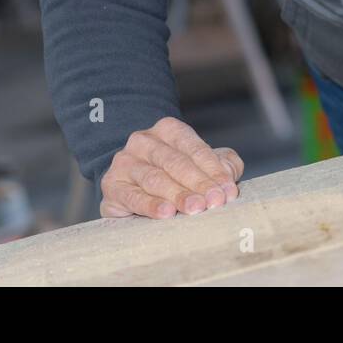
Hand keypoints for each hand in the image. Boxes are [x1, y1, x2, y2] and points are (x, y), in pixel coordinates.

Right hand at [100, 116, 244, 218]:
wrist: (130, 183)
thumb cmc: (175, 173)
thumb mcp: (202, 163)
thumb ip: (223, 164)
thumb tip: (229, 177)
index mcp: (169, 130)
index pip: (195, 148)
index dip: (213, 170)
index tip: (228, 191)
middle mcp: (144, 141)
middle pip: (176, 162)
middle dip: (198, 183)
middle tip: (214, 201)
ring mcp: (125, 162)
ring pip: (155, 178)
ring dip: (178, 194)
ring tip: (195, 208)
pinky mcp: (112, 185)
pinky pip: (133, 196)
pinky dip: (151, 205)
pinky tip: (166, 213)